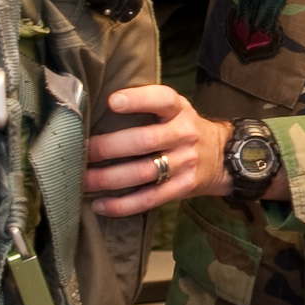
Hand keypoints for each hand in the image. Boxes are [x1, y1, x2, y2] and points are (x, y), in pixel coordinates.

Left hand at [86, 83, 233, 217]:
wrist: (223, 157)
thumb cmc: (184, 129)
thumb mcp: (176, 108)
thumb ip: (147, 105)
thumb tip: (97, 107)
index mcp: (180, 110)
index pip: (162, 99)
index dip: (138, 100)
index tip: (111, 102)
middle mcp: (184, 134)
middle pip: (144, 141)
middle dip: (108, 148)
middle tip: (81, 152)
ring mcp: (185, 163)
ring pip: (143, 173)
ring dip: (108, 179)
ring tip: (83, 180)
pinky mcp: (182, 188)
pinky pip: (149, 199)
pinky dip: (122, 205)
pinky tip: (100, 205)